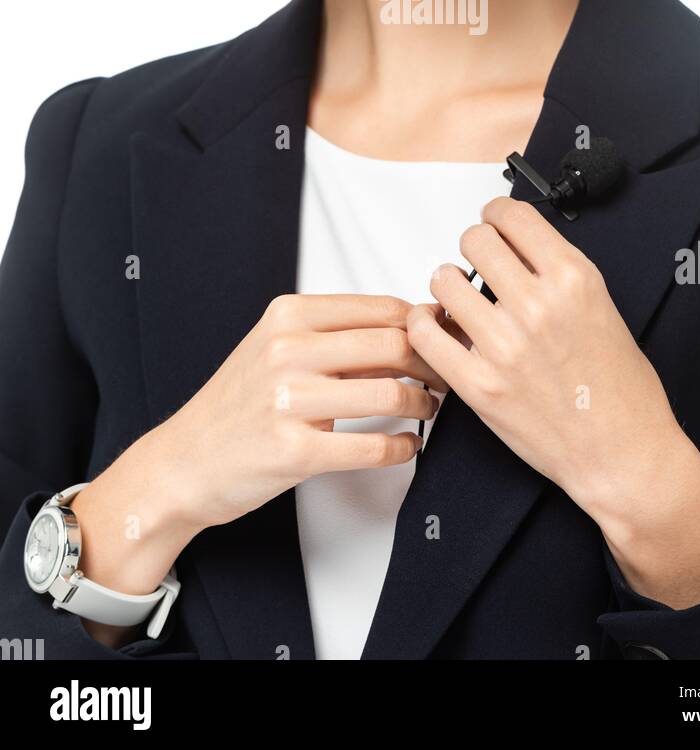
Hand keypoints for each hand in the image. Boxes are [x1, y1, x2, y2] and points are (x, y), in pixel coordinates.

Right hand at [156, 293, 445, 531]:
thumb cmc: (238, 405)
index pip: (383, 308)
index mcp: (288, 315)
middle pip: (395, 344)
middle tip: (446, 377)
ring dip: (423, 404)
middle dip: (434, 363)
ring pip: (391, 393)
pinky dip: (402, 447)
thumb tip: (414, 326)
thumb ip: (338, 336)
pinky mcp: (294, 450)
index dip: (425, 324)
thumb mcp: (279, 348)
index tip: (444, 338)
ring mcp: (289, 400)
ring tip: (426, 410)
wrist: (182, 462)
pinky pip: (373, 446)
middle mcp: (287, 350)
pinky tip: (405, 445)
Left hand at [406, 196, 692, 533]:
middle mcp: (537, 306)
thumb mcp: (603, 307)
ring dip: (448, 284)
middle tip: (478, 262)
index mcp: (574, 280)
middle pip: (475, 240)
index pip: (513, 216)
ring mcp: (504, 346)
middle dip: (474, 246)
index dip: (497, 214)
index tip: (494, 223)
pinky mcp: (478, 385)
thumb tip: (518, 247)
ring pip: (444, 281)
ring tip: (459, 297)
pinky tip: (438, 325)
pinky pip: (426, 334)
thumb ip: (558, 274)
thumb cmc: (622, 390)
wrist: (624, 454)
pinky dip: (425, 323)